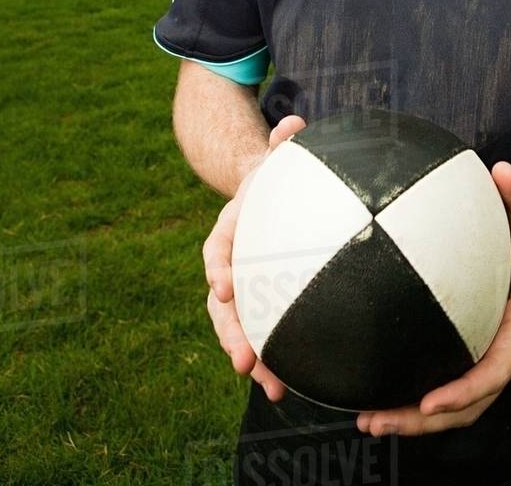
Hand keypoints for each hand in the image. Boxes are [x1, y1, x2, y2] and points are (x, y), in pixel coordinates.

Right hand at [203, 113, 306, 398]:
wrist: (269, 200)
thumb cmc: (277, 180)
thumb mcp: (279, 161)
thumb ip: (284, 144)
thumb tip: (292, 123)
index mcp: (231, 230)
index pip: (217, 248)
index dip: (217, 267)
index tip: (222, 285)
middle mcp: (229, 265)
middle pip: (221, 304)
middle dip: (230, 334)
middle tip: (244, 361)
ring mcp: (242, 290)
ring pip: (235, 329)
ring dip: (248, 357)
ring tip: (269, 385)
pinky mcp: (258, 308)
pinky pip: (258, 336)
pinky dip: (267, 362)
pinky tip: (283, 386)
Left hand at [356, 162, 510, 436]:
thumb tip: (502, 170)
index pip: (493, 372)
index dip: (462, 392)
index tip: (428, 402)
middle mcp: (504, 356)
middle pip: (467, 406)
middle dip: (422, 421)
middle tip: (376, 420)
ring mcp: (488, 363)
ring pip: (454, 409)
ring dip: (411, 420)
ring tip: (367, 420)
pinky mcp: (471, 360)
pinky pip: (445, 389)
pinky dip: (414, 402)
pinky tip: (376, 396)